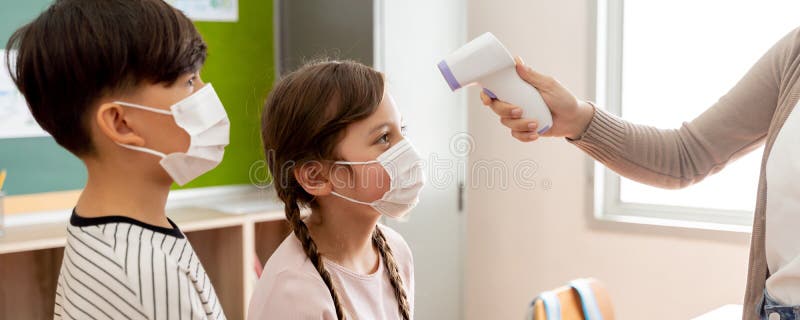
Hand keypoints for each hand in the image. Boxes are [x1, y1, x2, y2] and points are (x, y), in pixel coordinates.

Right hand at [480, 57, 594, 141]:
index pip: (495, 89)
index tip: (488, 98)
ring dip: (520, 125)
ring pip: (506, 122)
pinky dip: (524, 136)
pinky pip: (516, 135)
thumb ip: (532, 76)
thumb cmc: (563, 99)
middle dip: (505, 110)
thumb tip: (517, 62)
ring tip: (536, 124)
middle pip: (496, 107)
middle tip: (520, 111)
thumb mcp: (549, 85)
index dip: (487, 94)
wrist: (573, 119)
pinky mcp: (524, 129)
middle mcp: (515, 101)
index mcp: (518, 88)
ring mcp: (519, 116)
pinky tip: (535, 134)